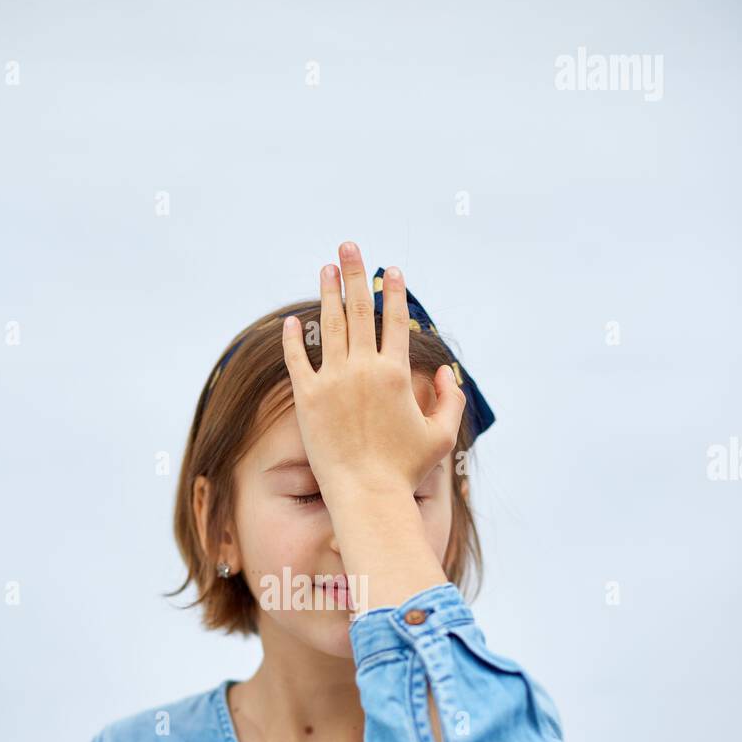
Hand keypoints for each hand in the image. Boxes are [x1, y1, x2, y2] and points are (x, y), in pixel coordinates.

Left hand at [281, 241, 464, 504]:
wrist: (367, 495)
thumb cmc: (406, 470)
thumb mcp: (441, 436)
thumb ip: (449, 401)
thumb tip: (447, 375)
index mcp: (396, 373)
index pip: (394, 322)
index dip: (392, 292)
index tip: (389, 270)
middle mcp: (364, 370)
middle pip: (359, 311)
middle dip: (354, 274)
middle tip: (348, 246)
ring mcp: (333, 382)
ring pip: (329, 326)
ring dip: (327, 293)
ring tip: (325, 269)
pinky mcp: (307, 399)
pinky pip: (297, 360)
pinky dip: (292, 339)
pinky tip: (291, 322)